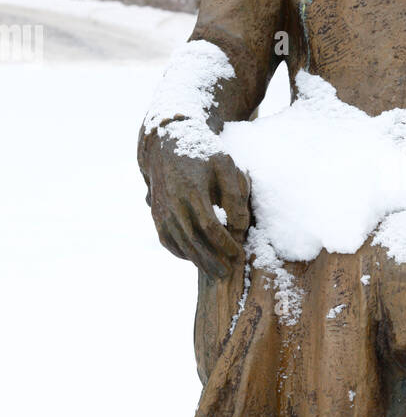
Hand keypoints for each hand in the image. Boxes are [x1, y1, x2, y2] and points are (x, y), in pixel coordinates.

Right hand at [141, 133, 250, 279]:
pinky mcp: (155, 213)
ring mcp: (161, 210)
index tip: (238, 254)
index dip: (224, 244)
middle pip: (192, 241)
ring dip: (196, 261)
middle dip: (211, 260)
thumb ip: (235, 194)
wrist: (169, 142)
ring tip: (214, 271)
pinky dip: (181, 253)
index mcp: (191, 190)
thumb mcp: (225, 165)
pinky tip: (196, 258)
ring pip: (178, 244)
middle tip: (227, 273)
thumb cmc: (203, 153)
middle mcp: (172, 203)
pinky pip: (167, 240)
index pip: (209, 227)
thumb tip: (240, 227)